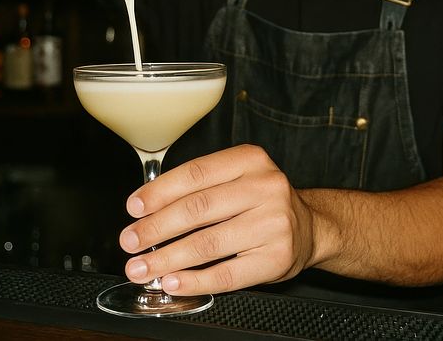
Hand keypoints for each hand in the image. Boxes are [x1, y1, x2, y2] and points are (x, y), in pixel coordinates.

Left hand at [118, 144, 316, 295]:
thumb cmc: (262, 202)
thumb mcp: (239, 178)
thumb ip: (200, 186)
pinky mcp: (276, 258)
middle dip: (156, 228)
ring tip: (142, 268)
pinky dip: (194, 280)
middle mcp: (265, 187)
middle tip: (131, 242)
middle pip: (198, 209)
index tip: (134, 208)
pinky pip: (227, 274)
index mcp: (250, 160)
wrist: (311, 227)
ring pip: (208, 243)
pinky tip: (173, 282)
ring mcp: (273, 224)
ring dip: (167, 259)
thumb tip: (147, 208)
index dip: (159, 192)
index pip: (195, 174)